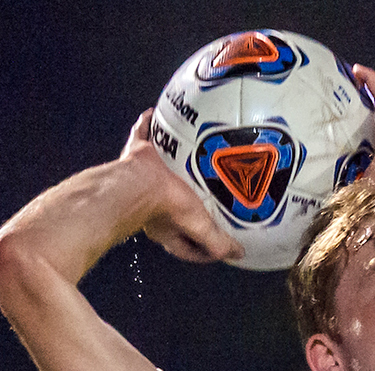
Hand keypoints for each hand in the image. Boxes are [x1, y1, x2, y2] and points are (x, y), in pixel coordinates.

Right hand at [119, 109, 243, 262]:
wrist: (138, 182)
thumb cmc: (167, 204)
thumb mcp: (200, 226)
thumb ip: (218, 241)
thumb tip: (237, 253)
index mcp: (168, 227)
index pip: (187, 245)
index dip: (202, 249)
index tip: (216, 246)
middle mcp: (153, 205)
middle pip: (174, 205)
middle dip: (188, 202)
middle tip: (205, 196)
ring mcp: (143, 178)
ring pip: (160, 171)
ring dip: (171, 165)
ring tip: (187, 154)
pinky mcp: (136, 155)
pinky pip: (142, 136)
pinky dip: (146, 126)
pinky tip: (153, 114)